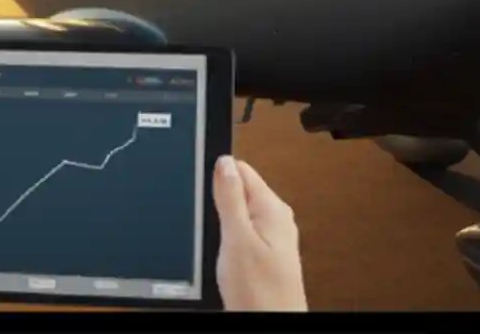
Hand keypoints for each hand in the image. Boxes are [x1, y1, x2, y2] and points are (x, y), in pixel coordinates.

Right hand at [212, 155, 306, 311]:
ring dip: (222, 225)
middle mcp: (276, 218)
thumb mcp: (237, 239)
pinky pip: (241, 235)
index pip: (242, 170)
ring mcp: (272, 237)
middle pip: (239, 192)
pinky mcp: (265, 254)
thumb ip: (230, 198)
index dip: (218, 175)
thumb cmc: (261, 293)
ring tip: (219, 247)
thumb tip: (224, 162)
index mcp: (272, 207)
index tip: (203, 191)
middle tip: (213, 230)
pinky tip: (225, 257)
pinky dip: (228, 241)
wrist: (272, 325)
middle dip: (218, 204)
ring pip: (238, 215)